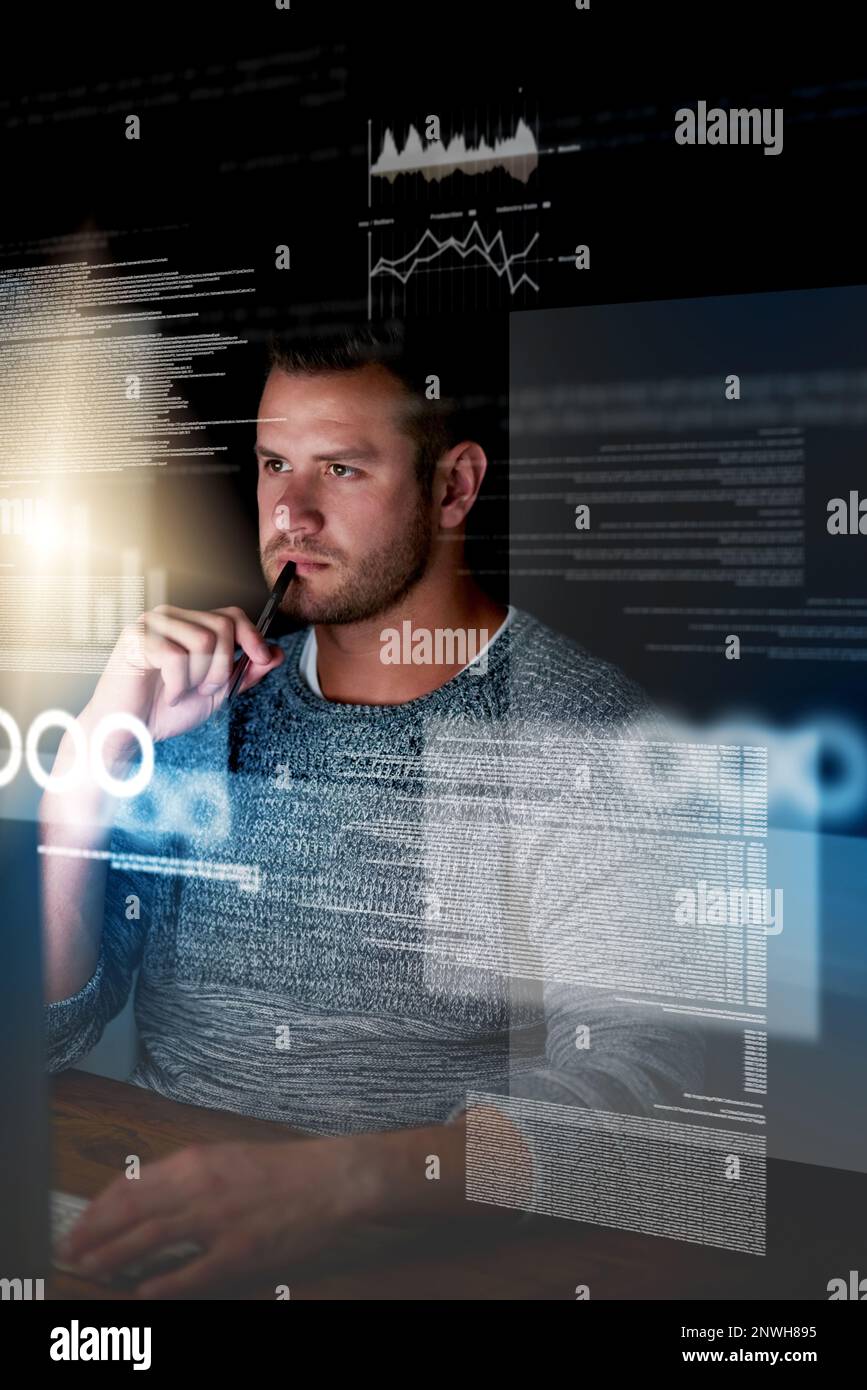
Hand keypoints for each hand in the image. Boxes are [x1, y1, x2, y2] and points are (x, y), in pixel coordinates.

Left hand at [58, 1137, 375, 1297]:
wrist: (330, 1179)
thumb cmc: (279, 1170)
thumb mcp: (226, 1157)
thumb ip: (186, 1174)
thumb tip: (142, 1193)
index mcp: (197, 1160)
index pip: (131, 1184)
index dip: (99, 1207)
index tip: (79, 1222)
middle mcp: (201, 1186)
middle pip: (132, 1212)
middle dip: (94, 1233)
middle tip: (70, 1251)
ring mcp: (219, 1220)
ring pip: (151, 1239)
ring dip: (115, 1256)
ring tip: (91, 1269)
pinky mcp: (240, 1250)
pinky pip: (192, 1271)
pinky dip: (163, 1282)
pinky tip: (142, 1291)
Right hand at [88, 603, 285, 754]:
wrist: (129, 732)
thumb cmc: (165, 710)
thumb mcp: (217, 693)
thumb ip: (245, 672)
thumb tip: (277, 652)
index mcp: (189, 625)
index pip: (231, 614)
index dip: (252, 635)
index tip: (263, 658)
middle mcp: (171, 617)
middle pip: (221, 626)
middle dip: (221, 667)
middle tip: (203, 690)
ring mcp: (151, 625)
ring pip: (203, 641)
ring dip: (200, 678)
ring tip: (182, 692)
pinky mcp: (135, 639)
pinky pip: (175, 657)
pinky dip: (177, 686)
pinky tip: (166, 694)